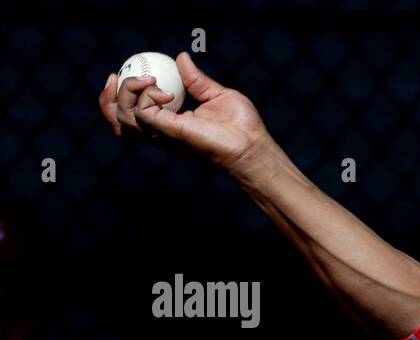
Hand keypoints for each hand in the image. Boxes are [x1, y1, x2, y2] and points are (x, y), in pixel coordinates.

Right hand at [98, 52, 271, 173]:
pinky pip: (143, 114)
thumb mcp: (217, 95)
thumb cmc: (242, 126)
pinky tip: (164, 91)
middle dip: (108, 99)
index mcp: (171, 123)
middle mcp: (162, 131)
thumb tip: (181, 58)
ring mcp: (164, 135)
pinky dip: (146, 97)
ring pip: (124, 119)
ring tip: (147, 80)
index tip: (120, 74)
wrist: (253, 144)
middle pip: (119, 121)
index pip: (134, 113)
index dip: (121, 95)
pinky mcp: (170, 133)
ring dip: (126, 94)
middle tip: (117, 76)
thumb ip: (196, 80)